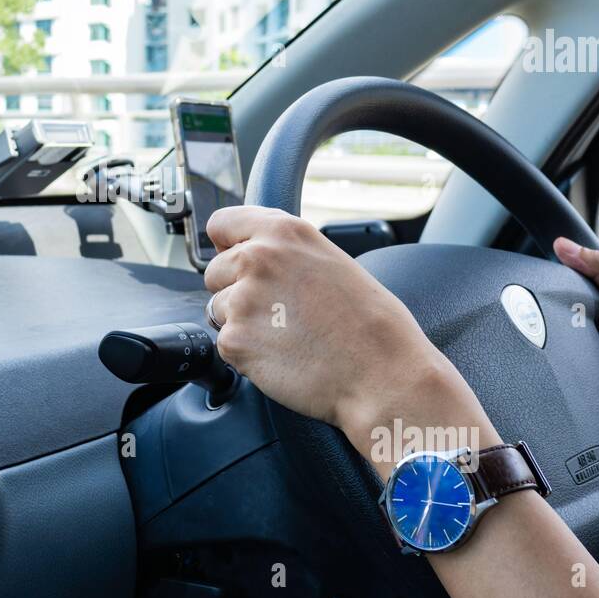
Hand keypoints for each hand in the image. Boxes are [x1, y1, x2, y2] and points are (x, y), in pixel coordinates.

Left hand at [205, 206, 497, 472]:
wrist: (383, 374)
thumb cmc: (369, 324)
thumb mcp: (330, 260)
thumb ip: (285, 251)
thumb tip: (247, 253)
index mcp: (284, 231)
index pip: (221, 223)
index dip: (228, 245)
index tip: (237, 261)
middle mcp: (258, 257)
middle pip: (215, 270)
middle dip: (236, 290)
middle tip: (278, 312)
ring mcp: (243, 299)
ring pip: (218, 309)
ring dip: (241, 324)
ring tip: (286, 335)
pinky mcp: (235, 340)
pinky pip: (224, 344)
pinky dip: (246, 355)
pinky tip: (282, 356)